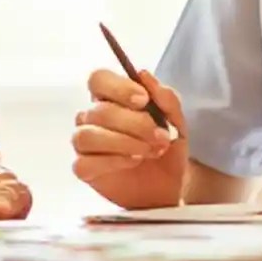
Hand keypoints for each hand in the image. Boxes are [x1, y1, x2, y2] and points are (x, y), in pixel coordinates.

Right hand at [71, 69, 186, 208]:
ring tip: (149, 151)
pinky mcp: (84, 169)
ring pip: (88, 135)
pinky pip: (84, 162)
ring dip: (124, 142)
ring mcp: (85, 143)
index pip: (98, 79)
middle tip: (160, 136)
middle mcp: (92, 117)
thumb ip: (166, 98)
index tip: (143, 100)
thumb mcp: (177, 121)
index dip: (118, 87)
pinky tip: (133, 162)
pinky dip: (113, 161)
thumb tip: (144, 75)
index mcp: (111, 98)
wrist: (171, 185)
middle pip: (99, 110)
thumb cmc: (167, 148)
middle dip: (135, 124)